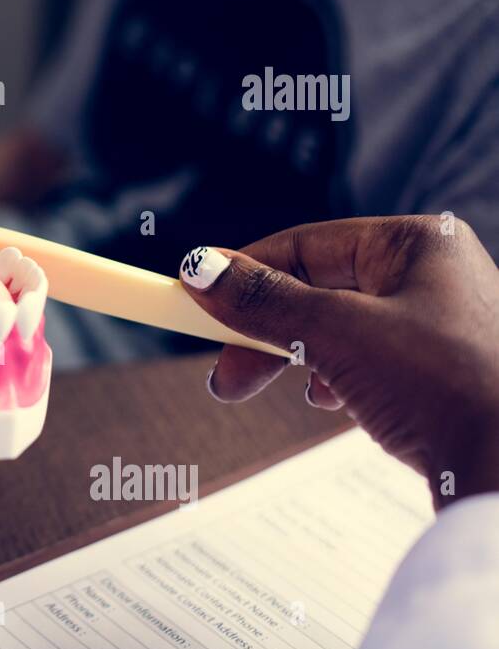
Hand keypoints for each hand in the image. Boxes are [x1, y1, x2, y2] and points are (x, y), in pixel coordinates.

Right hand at [178, 216, 498, 505]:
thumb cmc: (454, 389)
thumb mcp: (339, 334)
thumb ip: (263, 301)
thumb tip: (200, 270)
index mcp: (419, 244)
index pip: (305, 245)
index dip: (243, 272)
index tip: (194, 297)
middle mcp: (434, 277)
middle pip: (316, 289)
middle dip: (261, 331)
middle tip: (223, 370)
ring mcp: (441, 326)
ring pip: (336, 329)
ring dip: (294, 358)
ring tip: (273, 390)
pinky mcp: (442, 374)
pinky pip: (365, 363)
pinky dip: (334, 380)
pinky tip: (333, 404)